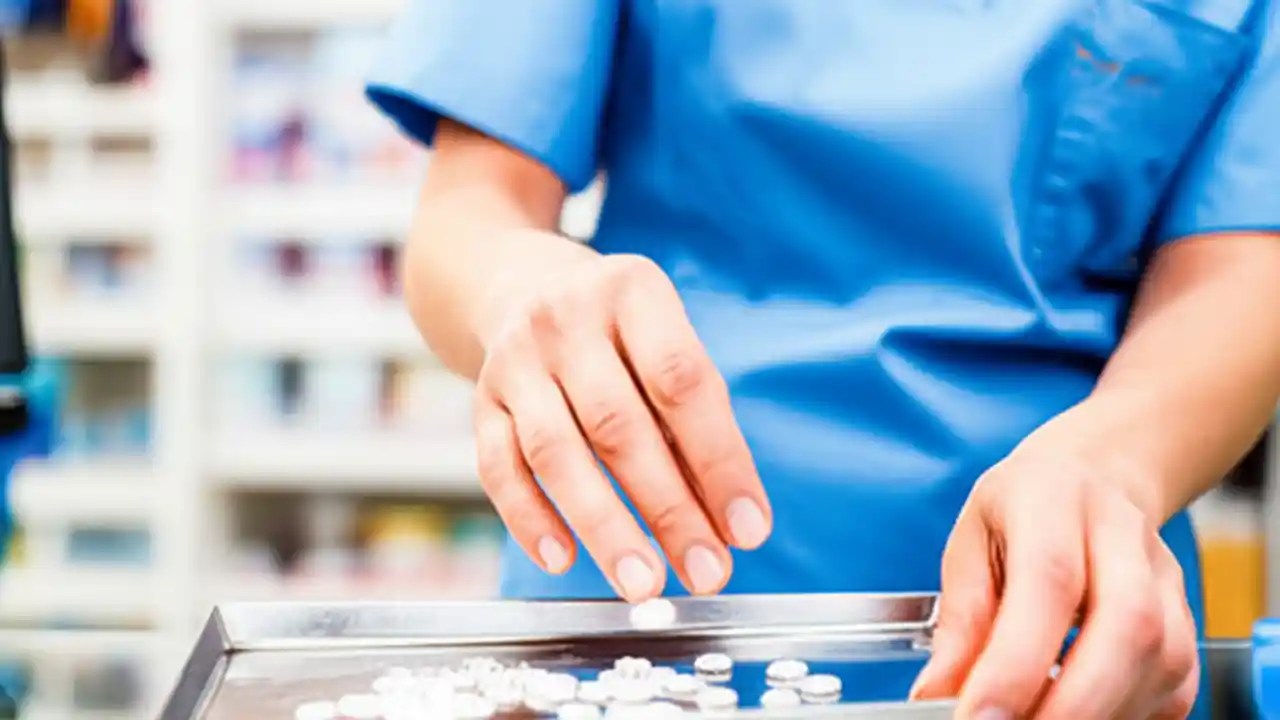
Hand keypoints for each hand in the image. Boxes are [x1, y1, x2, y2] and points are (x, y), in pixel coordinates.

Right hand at [472, 252, 770, 600]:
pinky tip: (564, 560)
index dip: (719, 460)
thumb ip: (694, 423)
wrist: (520, 285)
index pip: (681, 382)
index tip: (748, 528)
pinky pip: (499, 469)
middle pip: (618, 425)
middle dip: (668, 508)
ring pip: (556, 453)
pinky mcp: (481, 400)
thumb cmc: (618, 333)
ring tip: (642, 582)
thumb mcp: (663, 343)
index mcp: (633, 292)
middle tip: (705, 571)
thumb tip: (730, 521)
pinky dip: (530, 519)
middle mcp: (566, 319)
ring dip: (604, 527)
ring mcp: (515, 360)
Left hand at [910, 443, 1198, 718]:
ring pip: (1162, 658)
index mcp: (1052, 500)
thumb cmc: (1023, 509)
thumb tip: (938, 693)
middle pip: (1127, 623)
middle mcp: (1120, 533)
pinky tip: (1085, 713)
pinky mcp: (1187, 619)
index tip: (980, 715)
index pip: (1047, 580)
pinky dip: (1129, 714)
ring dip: (1101, 711)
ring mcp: (1165, 576)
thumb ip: (960, 619)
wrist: (1094, 477)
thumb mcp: (971, 542)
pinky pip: (1177, 684)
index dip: (1017, 659)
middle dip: (1074, 702)